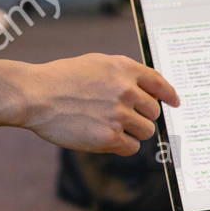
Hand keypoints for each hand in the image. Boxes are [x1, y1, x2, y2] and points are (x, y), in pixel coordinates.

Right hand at [16, 53, 178, 154]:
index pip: (159, 83)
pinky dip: (122, 146)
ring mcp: (119, 114)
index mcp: (124, 68)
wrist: (35, 95)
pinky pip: (131, 147)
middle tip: (123, 118)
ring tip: (110, 127)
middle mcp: (126, 90)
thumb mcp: (95, 64)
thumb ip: (122, 73)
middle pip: (154, 112)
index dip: (169, 95)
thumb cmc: (60, 79)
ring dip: (133, 132)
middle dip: (142, 116)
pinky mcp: (109, 137)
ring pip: (146, 131)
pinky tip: (106, 138)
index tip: (174, 103)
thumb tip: (144, 89)